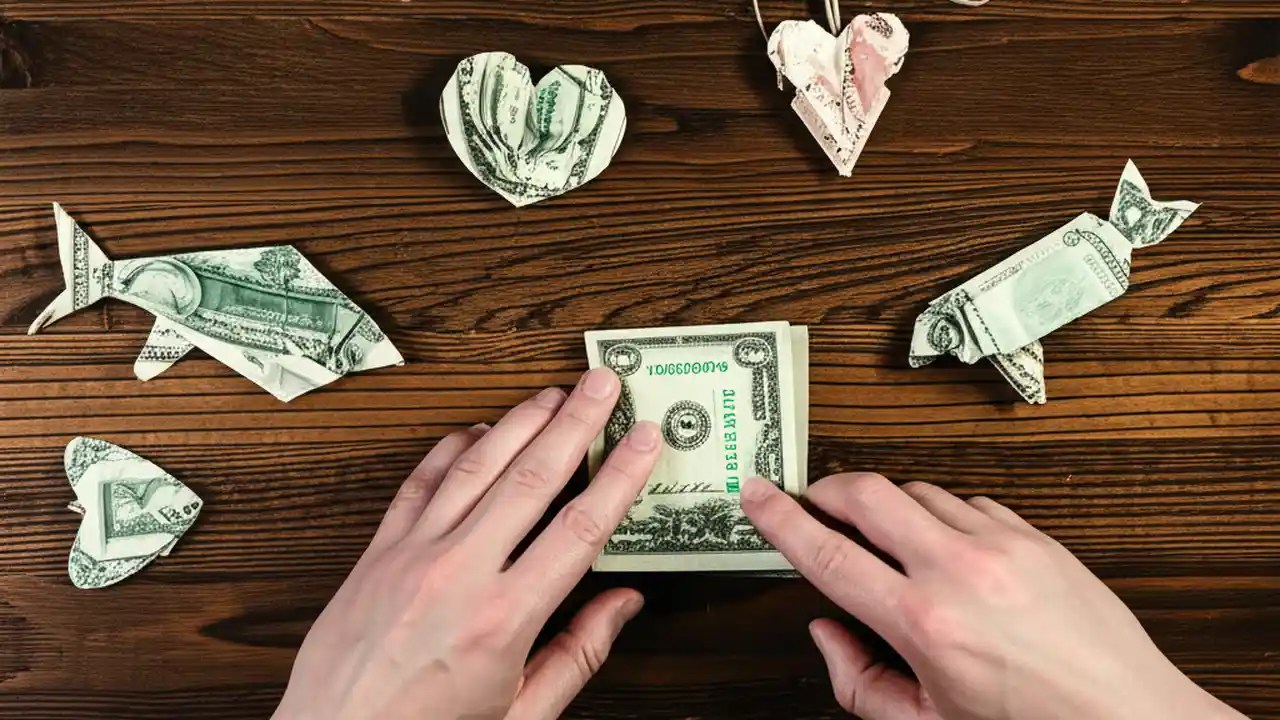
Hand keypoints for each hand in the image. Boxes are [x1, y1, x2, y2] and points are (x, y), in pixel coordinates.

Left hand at [274, 368, 659, 719]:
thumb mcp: (520, 716)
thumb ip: (577, 656)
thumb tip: (623, 603)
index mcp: (503, 619)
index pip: (580, 528)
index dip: (620, 475)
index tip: (643, 438)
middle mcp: (458, 574)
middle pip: (533, 478)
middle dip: (575, 421)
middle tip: (603, 382)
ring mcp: (412, 555)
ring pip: (476, 467)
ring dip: (519, 422)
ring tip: (551, 392)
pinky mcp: (376, 553)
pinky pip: (418, 484)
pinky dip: (451, 450)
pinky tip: (475, 431)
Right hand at [741, 474, 1247, 719]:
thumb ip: (859, 682)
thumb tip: (827, 634)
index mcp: (923, 623)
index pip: (828, 554)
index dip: (780, 519)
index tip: (758, 495)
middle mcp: (960, 572)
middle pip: (867, 494)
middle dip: (826, 488)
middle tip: (811, 500)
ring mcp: (1002, 546)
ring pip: (916, 490)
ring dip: (887, 504)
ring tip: (884, 535)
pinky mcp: (1036, 537)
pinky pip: (969, 502)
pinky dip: (942, 514)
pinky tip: (943, 543)